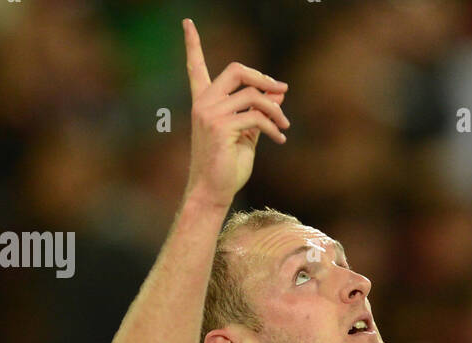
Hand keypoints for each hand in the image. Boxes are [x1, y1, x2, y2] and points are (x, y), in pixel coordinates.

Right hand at [182, 18, 289, 208]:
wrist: (214, 191)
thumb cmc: (228, 164)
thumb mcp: (246, 134)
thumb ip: (258, 111)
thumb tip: (279, 93)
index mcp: (204, 102)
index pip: (195, 67)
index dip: (191, 44)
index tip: (186, 22)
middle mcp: (203, 103)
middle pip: (235, 70)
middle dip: (262, 77)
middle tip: (281, 91)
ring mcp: (209, 113)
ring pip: (253, 95)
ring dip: (275, 110)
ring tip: (284, 126)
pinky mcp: (220, 127)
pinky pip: (257, 117)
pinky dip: (273, 127)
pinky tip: (280, 139)